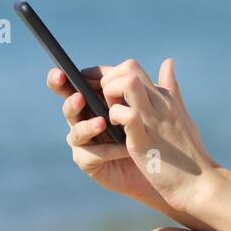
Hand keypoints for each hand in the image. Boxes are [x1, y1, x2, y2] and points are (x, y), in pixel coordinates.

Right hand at [47, 66, 160, 202]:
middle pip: (70, 104)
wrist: (160, 170)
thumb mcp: (154, 109)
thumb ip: (159, 88)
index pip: (78, 85)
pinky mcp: (88, 162)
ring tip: (103, 122)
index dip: (65, 77)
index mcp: (96, 101)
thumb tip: (169, 60)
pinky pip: (90, 154)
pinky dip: (107, 150)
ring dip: (88, 126)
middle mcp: (86, 119)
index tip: (61, 70)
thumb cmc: (151, 136)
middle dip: (68, 98)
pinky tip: (123, 149)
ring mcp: (85, 142)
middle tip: (79, 96)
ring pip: (75, 131)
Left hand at [96, 57, 218, 214]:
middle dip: (107, 80)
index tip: (100, 91)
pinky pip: (127, 115)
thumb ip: (171, 89)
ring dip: (110, 95)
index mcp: (164, 96)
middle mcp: (159, 102)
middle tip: (103, 104)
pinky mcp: (144, 140)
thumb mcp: (180, 114)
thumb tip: (168, 63)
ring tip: (110, 116)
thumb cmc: (189, 151)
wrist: (200, 182)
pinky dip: (115, 118)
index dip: (109, 75)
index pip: (132, 67)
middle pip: (128, 67)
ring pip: (127, 83)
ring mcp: (152, 119)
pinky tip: (116, 132)